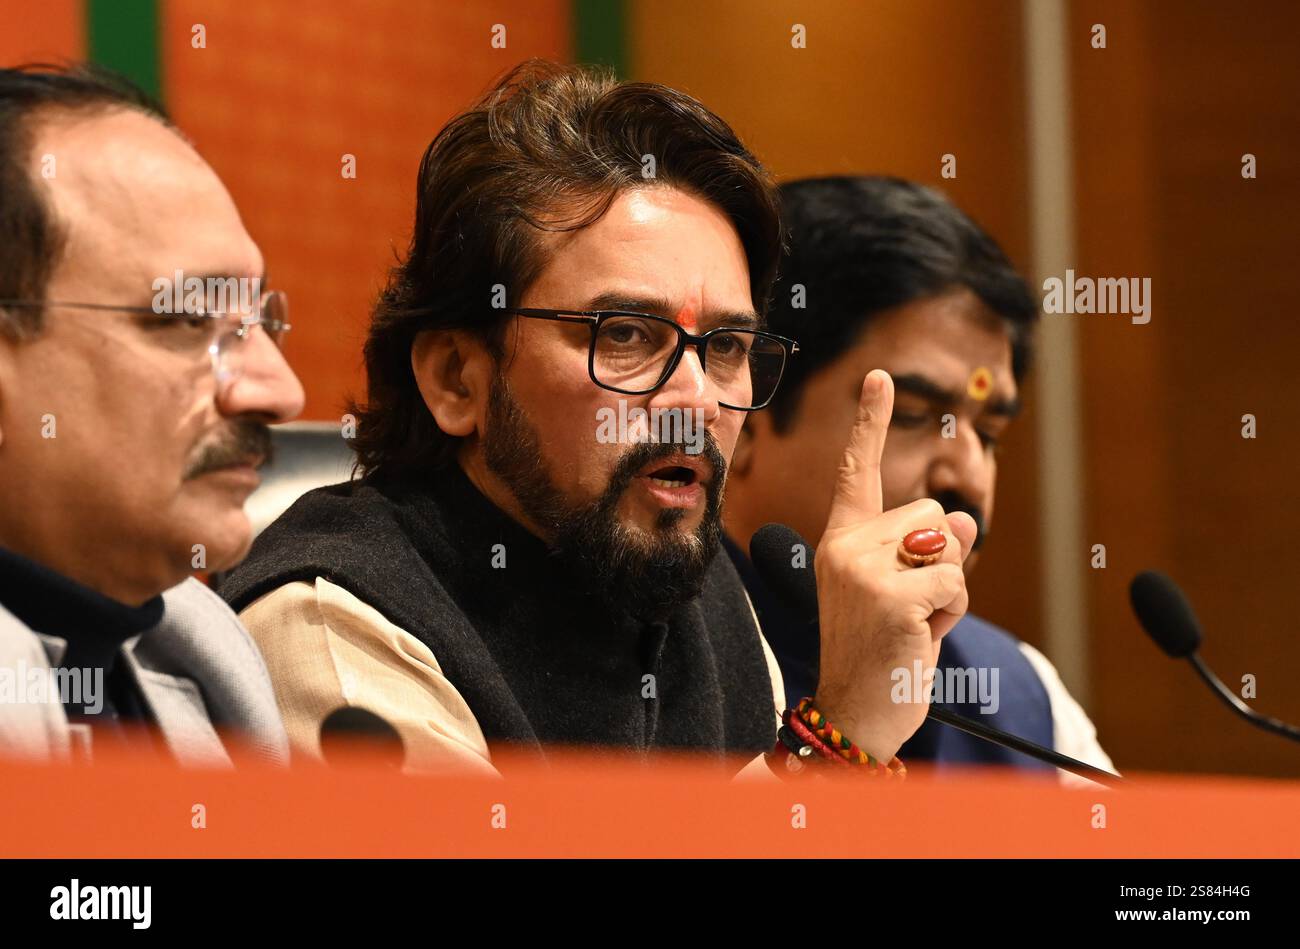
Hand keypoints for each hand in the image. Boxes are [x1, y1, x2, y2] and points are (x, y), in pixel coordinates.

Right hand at [811, 370, 977, 761]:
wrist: (854, 715)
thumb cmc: (880, 655)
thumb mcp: (900, 595)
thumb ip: (924, 553)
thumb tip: (963, 522)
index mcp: (840, 542)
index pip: (858, 473)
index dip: (870, 422)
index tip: (878, 376)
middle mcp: (844, 548)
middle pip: (929, 515)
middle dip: (938, 562)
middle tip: (907, 610)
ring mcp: (862, 571)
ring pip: (946, 546)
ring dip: (947, 590)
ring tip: (912, 625)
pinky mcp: (890, 598)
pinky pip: (954, 582)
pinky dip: (951, 613)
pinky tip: (918, 639)